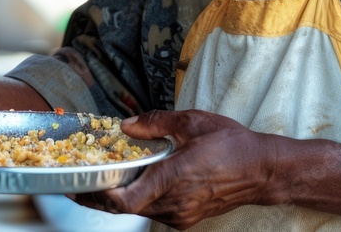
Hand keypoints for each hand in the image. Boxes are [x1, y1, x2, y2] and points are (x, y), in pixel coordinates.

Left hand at [75, 110, 281, 229]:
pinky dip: (139, 201)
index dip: (100, 196)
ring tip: (100, 183)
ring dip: (118, 200)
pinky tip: (132, 186)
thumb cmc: (231, 144)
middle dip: (100, 197)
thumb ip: (156, 122)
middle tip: (78, 184)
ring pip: (140, 211)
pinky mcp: (186, 218)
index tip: (81, 184)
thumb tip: (126, 125)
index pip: (126, 200)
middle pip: (126, 208)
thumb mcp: (193, 122)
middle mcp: (175, 203)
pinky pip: (154, 212)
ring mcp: (181, 215)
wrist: (261, 170)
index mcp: (173, 178)